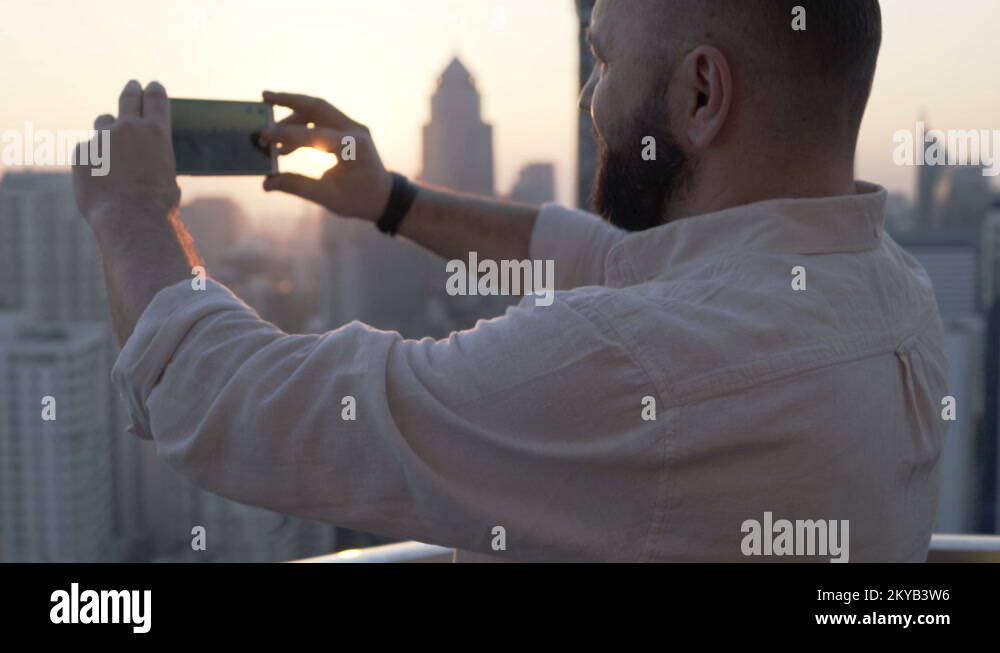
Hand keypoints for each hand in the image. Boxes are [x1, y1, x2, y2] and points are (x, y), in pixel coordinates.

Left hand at [72, 80, 180, 231]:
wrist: (129, 219)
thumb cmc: (157, 205)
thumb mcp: (168, 177)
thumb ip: (157, 159)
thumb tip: (149, 162)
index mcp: (157, 132)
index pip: (155, 98)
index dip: (154, 90)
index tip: (152, 86)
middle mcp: (128, 128)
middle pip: (128, 98)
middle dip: (132, 90)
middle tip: (133, 86)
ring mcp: (102, 139)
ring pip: (103, 123)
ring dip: (108, 131)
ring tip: (112, 150)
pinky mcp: (81, 153)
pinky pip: (88, 152)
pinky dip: (93, 161)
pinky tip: (100, 180)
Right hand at [260, 91, 392, 221]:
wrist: (383, 197)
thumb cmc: (359, 199)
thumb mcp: (328, 197)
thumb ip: (297, 186)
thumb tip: (267, 183)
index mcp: (354, 147)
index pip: (315, 135)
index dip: (287, 134)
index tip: (264, 135)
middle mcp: (355, 130)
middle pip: (317, 106)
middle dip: (289, 100)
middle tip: (264, 96)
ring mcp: (354, 127)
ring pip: (319, 110)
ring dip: (294, 115)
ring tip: (272, 132)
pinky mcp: (349, 129)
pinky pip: (322, 120)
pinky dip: (303, 126)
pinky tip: (287, 145)